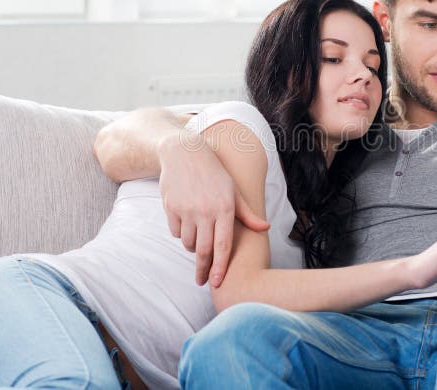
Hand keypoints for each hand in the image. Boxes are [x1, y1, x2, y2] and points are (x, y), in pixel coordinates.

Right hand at [158, 131, 269, 286]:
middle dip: (203, 269)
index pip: (223, 245)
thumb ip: (247, 214)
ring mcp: (187, 209)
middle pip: (203, 250)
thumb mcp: (233, 191)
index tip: (217, 282)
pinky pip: (176, 232)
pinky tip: (186, 222)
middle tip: (202, 281)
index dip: (220, 267)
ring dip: (193, 246)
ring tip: (198, 238)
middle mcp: (206, 210)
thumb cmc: (214, 173)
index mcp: (224, 208)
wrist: (184, 153)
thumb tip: (265, 228)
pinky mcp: (171, 207)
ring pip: (188, 242)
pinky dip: (181, 233)